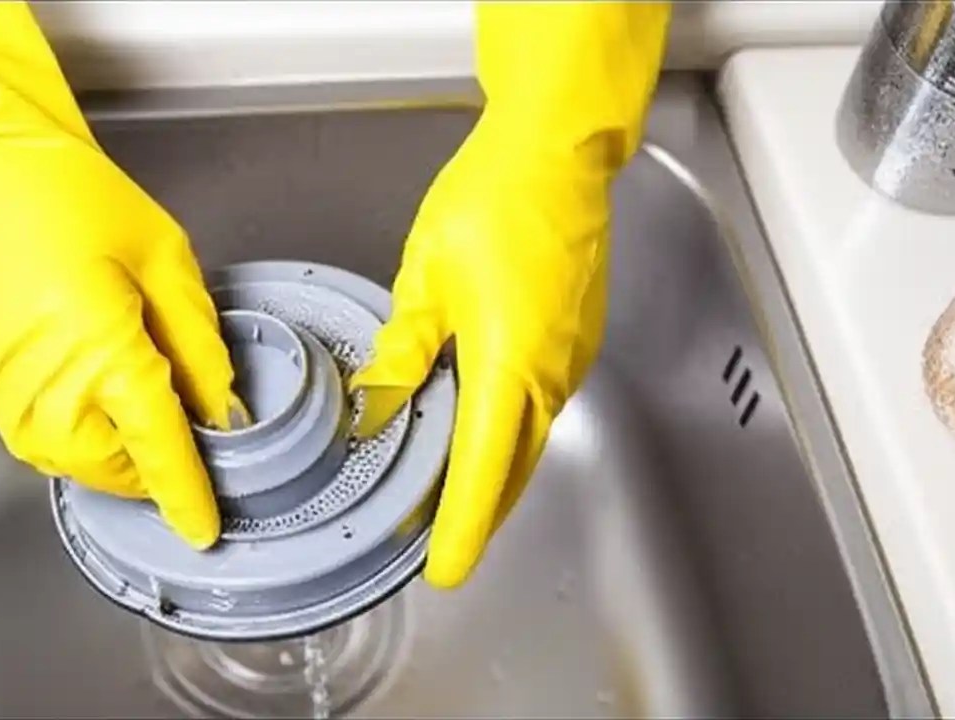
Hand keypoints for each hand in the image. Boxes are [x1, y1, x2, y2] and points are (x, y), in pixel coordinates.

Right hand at [0, 2, 240, 548]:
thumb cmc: (82, 201)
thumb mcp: (168, 264)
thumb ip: (199, 348)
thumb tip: (220, 411)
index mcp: (103, 349)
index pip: (158, 448)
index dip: (186, 495)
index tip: (203, 531)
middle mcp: (44, 383)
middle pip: (111, 469)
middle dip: (149, 465)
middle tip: (174, 422)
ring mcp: (1, 388)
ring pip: (66, 464)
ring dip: (108, 454)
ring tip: (130, 405)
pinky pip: (30, 436)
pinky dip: (69, 432)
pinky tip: (85, 388)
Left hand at [350, 0, 667, 589]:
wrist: (558, 153)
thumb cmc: (494, 199)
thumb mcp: (425, 276)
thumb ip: (403, 351)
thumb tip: (378, 404)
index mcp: (508, 361)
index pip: (483, 470)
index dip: (463, 528)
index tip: (444, 569)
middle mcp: (550, 372)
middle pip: (515, 470)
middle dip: (478, 515)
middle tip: (438, 545)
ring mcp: (571, 359)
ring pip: (531, 441)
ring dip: (496, 476)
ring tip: (451, 498)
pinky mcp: (576, 342)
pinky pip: (541, 408)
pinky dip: (511, 434)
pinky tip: (479, 431)